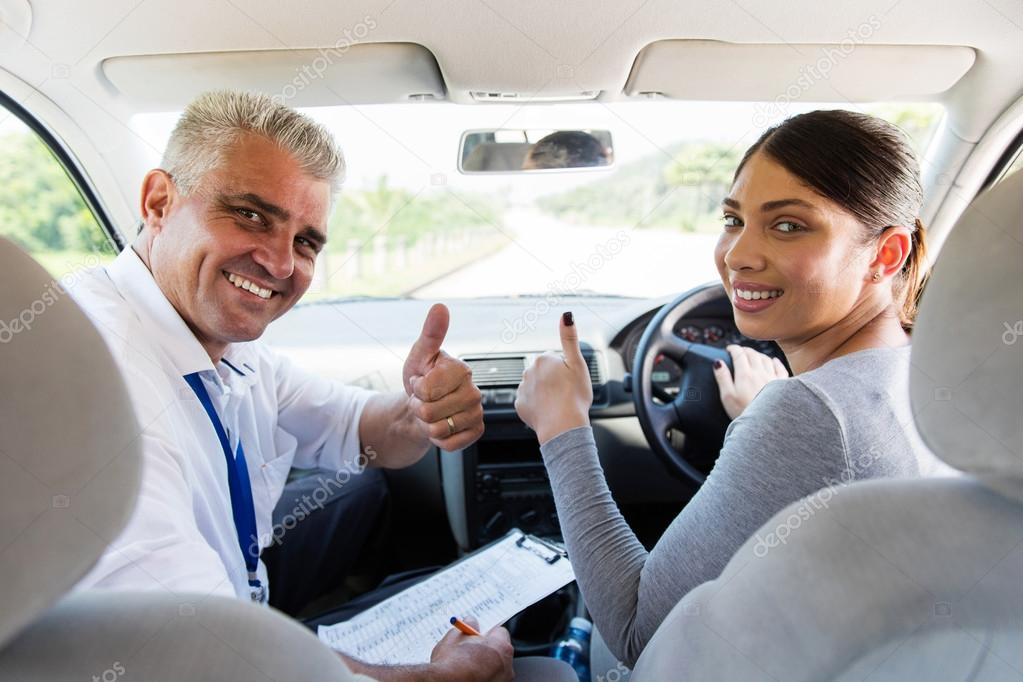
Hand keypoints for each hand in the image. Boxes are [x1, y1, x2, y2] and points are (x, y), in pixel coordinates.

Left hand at [404, 303, 483, 450]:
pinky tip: (441, 425)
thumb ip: (431, 332)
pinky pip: (447, 444)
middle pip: (428, 412)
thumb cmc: (421, 378)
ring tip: (432, 413)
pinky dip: (437, 439)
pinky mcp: (476, 432)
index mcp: (461, 369)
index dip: (415, 389)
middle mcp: (474, 391)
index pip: (425, 390)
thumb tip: (440, 307)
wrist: (424, 405)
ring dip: (426, 424)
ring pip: (437, 430)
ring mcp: (477, 413)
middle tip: (424, 400)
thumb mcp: (419, 355)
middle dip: (418, 409)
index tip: (420, 382)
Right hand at [429, 617, 513, 681]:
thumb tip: (470, 623)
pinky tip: (468, 678)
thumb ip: (467, 627)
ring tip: (466, 667)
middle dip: (486, 650)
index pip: (499, 632)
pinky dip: (482, 679)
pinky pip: (491, 680)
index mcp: (501, 647)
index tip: (477, 634)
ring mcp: (503, 681)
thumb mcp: (455, 637)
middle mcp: (507, 666)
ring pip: (495, 669)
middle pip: (499, 652)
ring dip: (485, 666)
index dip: (486, 632)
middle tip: (469, 650)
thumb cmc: (451, 666)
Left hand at [514, 312, 592, 443]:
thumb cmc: (574, 396)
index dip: (565, 370)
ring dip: (545, 392)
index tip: (570, 381)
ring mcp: (522, 389)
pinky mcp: (520, 405)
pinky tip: (548, 411)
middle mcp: (528, 371)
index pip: (555, 360)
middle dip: (553, 380)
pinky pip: (530, 402)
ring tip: (557, 403)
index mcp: (543, 359)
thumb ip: (569, 339)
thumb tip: (566, 315)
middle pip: (544, 373)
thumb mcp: (577, 364)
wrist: (563, 426)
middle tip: (565, 393)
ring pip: (536, 387)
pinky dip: (538, 406)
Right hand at [712, 344, 788, 418]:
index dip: (733, 349)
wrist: (768, 424)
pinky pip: (780, 367)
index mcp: (745, 375)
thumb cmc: (744, 413)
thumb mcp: (727, 397)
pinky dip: (775, 361)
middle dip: (744, 350)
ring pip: (766, 358)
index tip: (729, 349)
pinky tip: (773, 360)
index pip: (739, 354)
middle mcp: (760, 372)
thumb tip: (718, 363)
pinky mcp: (783, 385)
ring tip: (753, 355)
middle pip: (753, 354)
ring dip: (758, 354)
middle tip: (739, 351)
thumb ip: (722, 378)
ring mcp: (773, 377)